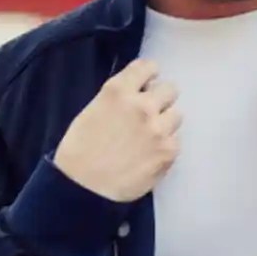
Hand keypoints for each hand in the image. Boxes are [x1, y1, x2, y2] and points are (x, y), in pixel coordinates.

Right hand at [54, 59, 181, 201]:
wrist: (84, 188)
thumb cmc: (79, 151)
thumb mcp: (92, 111)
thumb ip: (118, 99)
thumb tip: (137, 95)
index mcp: (118, 91)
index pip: (148, 67)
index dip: (149, 76)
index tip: (147, 84)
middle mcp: (142, 105)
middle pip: (170, 89)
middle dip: (161, 100)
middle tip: (149, 115)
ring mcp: (158, 128)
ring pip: (177, 115)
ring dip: (165, 123)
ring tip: (149, 139)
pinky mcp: (168, 151)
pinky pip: (176, 141)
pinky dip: (166, 147)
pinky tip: (149, 156)